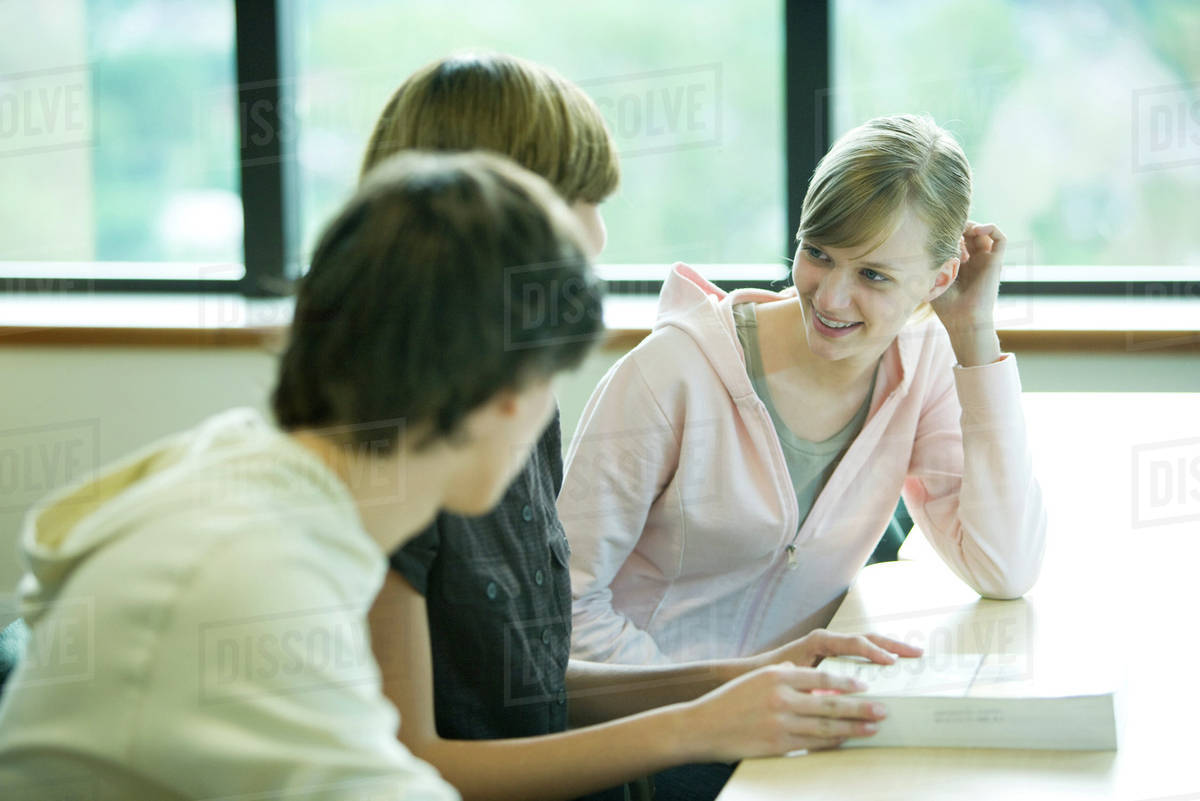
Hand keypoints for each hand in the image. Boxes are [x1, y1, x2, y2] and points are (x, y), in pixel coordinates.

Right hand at [680, 663, 886, 760]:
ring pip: (826, 725)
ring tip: (873, 727)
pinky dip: (833, 741)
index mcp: (776, 677)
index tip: (866, 686)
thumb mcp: (754, 680)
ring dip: (854, 727)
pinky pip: (813, 743)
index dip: (847, 683)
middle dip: (861, 707)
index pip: (821, 678)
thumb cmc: (728, 702)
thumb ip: (782, 676)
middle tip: (883, 709)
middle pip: (831, 703)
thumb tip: (807, 678)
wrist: (702, 727)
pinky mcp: (778, 744)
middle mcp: (781, 698)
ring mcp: (780, 723)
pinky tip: (846, 740)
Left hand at [753, 628, 923, 670]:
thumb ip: (814, 681)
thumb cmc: (771, 676)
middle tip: (917, 654)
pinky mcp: (833, 655)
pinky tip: (893, 667)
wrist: (754, 673)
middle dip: (892, 645)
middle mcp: (828, 640)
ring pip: (867, 643)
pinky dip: (879, 657)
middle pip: (867, 638)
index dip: (875, 652)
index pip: (855, 642)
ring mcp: (832, 646)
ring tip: (912, 655)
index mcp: (820, 641)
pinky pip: (861, 653)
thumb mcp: (793, 678)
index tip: (892, 664)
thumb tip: (836, 691)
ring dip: (890, 649)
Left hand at [929, 221, 1005, 332]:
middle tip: (949, 228)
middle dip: (959, 227)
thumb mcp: (933, 278)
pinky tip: (977, 229)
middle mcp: (974, 262)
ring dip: (973, 225)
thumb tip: (927, 238)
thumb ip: (933, 259)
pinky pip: (1000, 238)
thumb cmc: (946, 305)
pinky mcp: (996, 262)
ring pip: (984, 233)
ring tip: (963, 229)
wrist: (964, 320)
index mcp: (959, 266)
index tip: (938, 232)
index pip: (956, 239)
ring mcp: (985, 261)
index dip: (949, 232)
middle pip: (969, 233)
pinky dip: (991, 228)